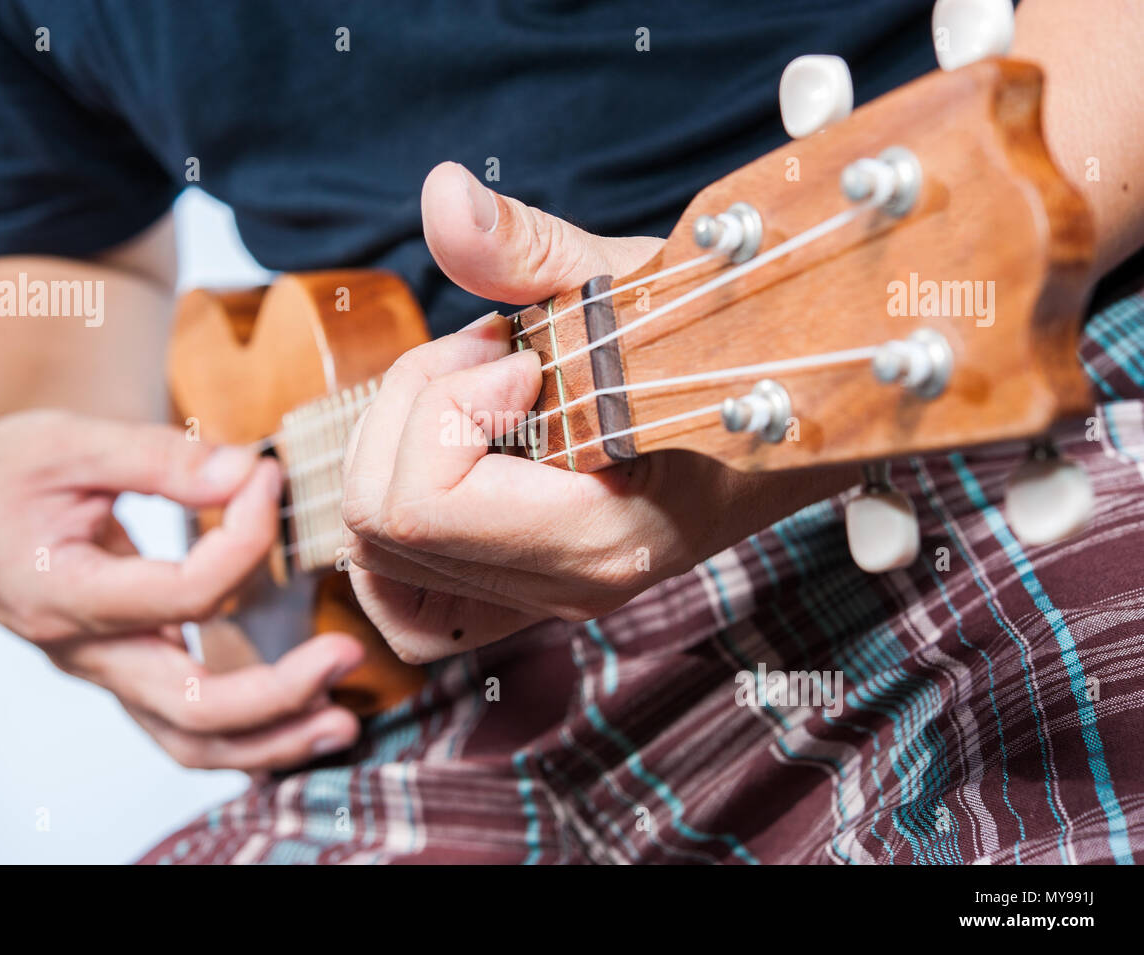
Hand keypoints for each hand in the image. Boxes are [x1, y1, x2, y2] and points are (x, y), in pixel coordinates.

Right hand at [0, 409, 363, 769]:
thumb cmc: (9, 467)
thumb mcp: (69, 441)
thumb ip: (159, 458)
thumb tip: (246, 471)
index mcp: (59, 594)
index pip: (181, 595)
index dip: (243, 540)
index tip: (268, 480)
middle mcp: (83, 652)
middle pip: (189, 705)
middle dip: (277, 691)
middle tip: (347, 653)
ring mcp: (105, 671)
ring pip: (189, 739)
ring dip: (271, 739)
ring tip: (342, 724)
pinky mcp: (126, 671)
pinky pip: (187, 726)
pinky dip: (247, 734)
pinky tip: (303, 723)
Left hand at [340, 162, 855, 663]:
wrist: (779, 423)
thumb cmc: (716, 352)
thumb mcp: (629, 284)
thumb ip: (530, 249)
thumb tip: (442, 192)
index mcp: (595, 536)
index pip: (422, 507)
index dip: (442, 409)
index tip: (516, 361)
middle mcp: (562, 587)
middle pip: (381, 525)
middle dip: (412, 415)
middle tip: (486, 361)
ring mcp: (541, 600)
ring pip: (377, 557)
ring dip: (399, 455)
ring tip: (469, 400)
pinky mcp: (522, 594)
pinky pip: (405, 606)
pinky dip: (394, 537)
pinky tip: (436, 468)